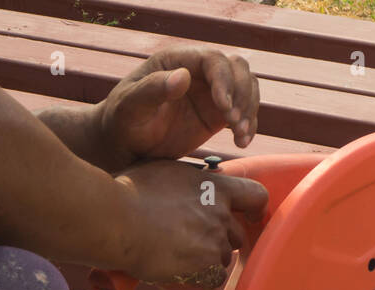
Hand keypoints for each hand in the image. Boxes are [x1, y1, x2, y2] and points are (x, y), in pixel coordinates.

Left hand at [96, 46, 259, 166]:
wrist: (128, 145)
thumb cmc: (124, 121)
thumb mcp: (132, 106)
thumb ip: (153, 89)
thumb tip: (183, 76)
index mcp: (176, 61)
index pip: (212, 59)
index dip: (225, 80)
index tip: (224, 108)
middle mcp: (198, 72)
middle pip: (237, 69)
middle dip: (242, 95)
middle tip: (233, 123)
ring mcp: (211, 92)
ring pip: (247, 87)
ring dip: (250, 110)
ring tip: (239, 135)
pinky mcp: (218, 114)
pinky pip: (245, 112)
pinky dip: (249, 126)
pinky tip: (241, 142)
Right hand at [114, 159, 267, 281]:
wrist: (117, 219)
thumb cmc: (130, 192)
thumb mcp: (164, 171)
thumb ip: (187, 180)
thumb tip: (188, 185)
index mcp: (214, 187)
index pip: (255, 195)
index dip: (255, 208)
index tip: (249, 216)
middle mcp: (220, 213)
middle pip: (236, 234)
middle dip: (219, 240)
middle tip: (192, 240)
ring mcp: (214, 241)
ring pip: (223, 258)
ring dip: (207, 260)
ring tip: (178, 254)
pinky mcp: (205, 266)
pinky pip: (213, 278)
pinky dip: (200, 278)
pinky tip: (180, 270)